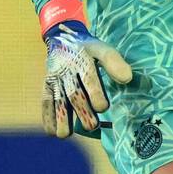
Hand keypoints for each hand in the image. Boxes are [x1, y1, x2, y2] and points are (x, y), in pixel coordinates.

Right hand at [42, 20, 131, 138]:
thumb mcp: (102, 49)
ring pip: (58, 100)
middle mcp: (67, 71)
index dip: (95, 93)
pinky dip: (48, 117)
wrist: (64, 39)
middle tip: (92, 125)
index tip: (103, 107)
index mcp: (83, 60)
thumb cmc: (89, 50)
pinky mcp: (47, 86)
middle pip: (74, 93)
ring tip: (65, 134)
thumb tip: (127, 78)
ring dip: (61, 118)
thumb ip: (113, 62)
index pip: (89, 77)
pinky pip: (45, 101)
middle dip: (82, 111)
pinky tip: (53, 132)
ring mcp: (56, 79)